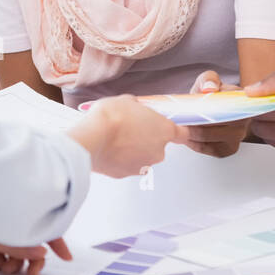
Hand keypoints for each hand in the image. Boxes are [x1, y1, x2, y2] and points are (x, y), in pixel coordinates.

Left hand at [0, 211, 70, 274]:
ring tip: (10, 271)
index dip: (54, 236)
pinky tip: (1, 268)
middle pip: (27, 235)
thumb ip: (14, 243)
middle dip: (34, 255)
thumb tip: (41, 250)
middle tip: (32, 274)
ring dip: (17, 260)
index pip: (37, 219)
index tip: (65, 254)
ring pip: (13, 246)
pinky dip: (3, 262)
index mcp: (2, 206)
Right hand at [71, 96, 187, 178]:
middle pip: (159, 145)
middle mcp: (158, 151)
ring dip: (134, 149)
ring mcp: (143, 165)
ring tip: (117, 138)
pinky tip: (110, 148)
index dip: (177, 130)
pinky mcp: (126, 174)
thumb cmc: (110, 119)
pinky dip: (121, 159)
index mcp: (164, 130)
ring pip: (143, 156)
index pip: (183, 134)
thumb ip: (138, 107)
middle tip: (132, 127)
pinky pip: (128, 164)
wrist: (91, 139)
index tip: (172, 128)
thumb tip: (134, 108)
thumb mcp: (127, 100)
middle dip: (148, 137)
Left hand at [185, 69, 248, 158]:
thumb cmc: (210, 96)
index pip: (220, 106)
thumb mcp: (208, 80)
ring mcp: (238, 135)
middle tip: (178, 118)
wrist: (212, 110)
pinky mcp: (229, 148)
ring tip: (179, 126)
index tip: (189, 108)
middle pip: (212, 123)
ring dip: (189, 132)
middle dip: (191, 121)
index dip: (202, 108)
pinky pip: (208, 149)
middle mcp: (243, 119)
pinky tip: (187, 136)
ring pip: (206, 137)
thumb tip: (209, 88)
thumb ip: (209, 79)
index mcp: (241, 99)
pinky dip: (193, 143)